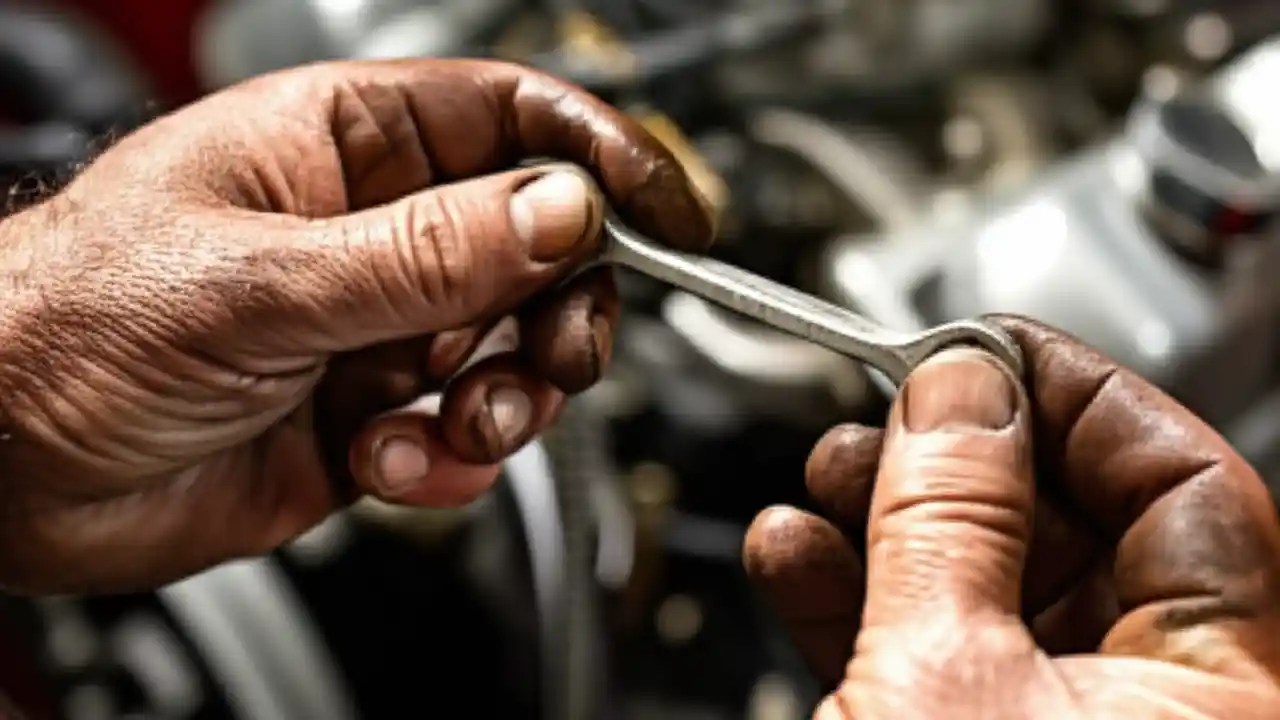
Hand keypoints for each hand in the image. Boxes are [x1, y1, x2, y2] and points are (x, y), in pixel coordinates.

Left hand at [0, 59, 712, 593]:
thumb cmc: (66, 323)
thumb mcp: (259, 278)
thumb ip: (426, 253)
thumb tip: (562, 211)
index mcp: (345, 150)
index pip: (513, 122)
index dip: (603, 160)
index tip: (671, 214)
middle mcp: (374, 234)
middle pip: (540, 248)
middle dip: (561, 309)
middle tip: (551, 354)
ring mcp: (376, 329)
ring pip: (511, 349)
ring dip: (504, 398)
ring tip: (450, 421)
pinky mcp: (370, 418)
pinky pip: (461, 433)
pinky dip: (446, 460)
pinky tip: (387, 459)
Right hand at [744, 317, 1279, 717]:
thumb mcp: (944, 673)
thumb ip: (953, 518)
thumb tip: (963, 389)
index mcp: (1222, 697)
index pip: (1188, 487)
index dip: (1082, 394)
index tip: (989, 346)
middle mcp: (1158, 713)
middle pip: (1077, 531)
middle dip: (958, 458)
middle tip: (892, 408)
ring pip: (989, 591)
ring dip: (886, 524)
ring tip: (823, 480)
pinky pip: (929, 658)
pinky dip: (856, 605)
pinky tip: (796, 558)